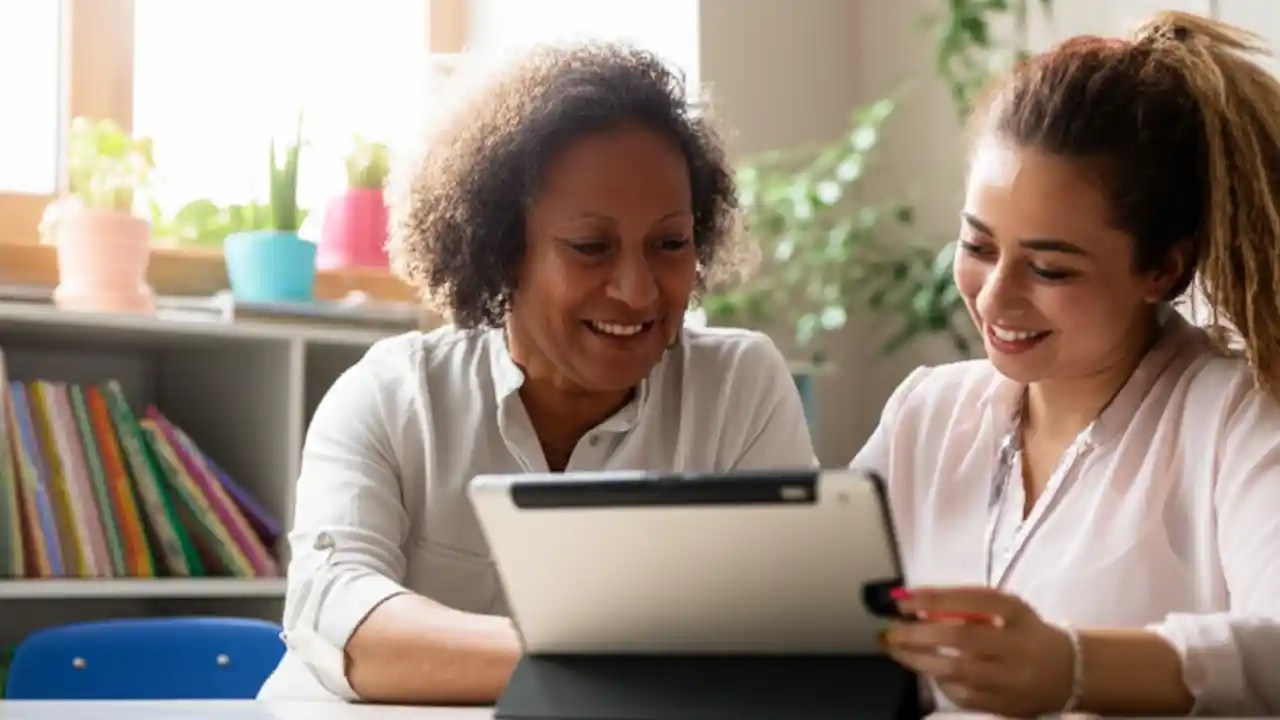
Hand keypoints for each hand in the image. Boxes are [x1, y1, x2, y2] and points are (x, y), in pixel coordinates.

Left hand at [883, 586, 1075, 717]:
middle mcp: (1018, 645)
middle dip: (919, 635)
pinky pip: (964, 695)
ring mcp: (1013, 680)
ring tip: (896, 650)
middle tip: (891, 632)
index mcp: (1018, 613)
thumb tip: (914, 604)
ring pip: (958, 672)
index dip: (935, 600)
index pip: (974, 600)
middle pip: (962, 639)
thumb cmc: (1025, 632)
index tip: (903, 601)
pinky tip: (928, 672)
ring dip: (920, 661)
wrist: (1071, 672)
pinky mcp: (1007, 706)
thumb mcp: (1006, 609)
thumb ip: (965, 604)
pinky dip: (940, 682)